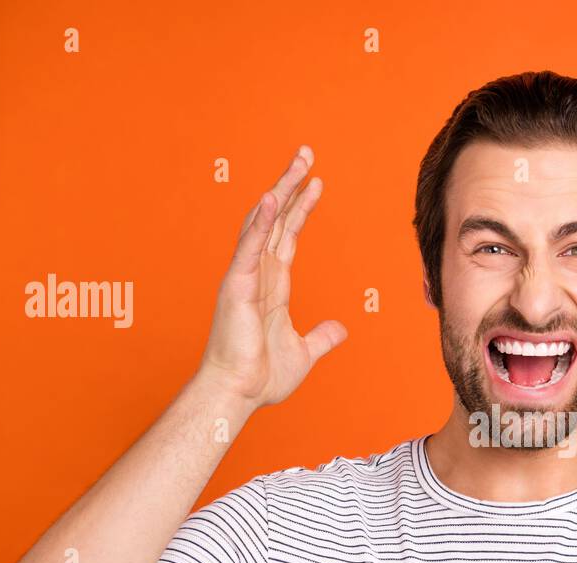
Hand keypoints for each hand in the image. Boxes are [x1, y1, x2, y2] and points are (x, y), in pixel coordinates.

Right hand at [197, 145, 346, 408]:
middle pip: (276, 219)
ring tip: (298, 165)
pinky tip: (273, 199)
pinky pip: (249, 248)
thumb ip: (321, 337)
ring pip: (263, 224)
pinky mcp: (237, 287)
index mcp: (272, 285)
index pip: (288, 236)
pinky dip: (260, 223)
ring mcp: (245, 277)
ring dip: (280, 193)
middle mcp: (257, 274)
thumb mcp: (304, 352)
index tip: (316, 183)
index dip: (302, 208)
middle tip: (306, 154)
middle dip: (292, 185)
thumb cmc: (261, 377)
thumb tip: (340, 329)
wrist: (238, 394)